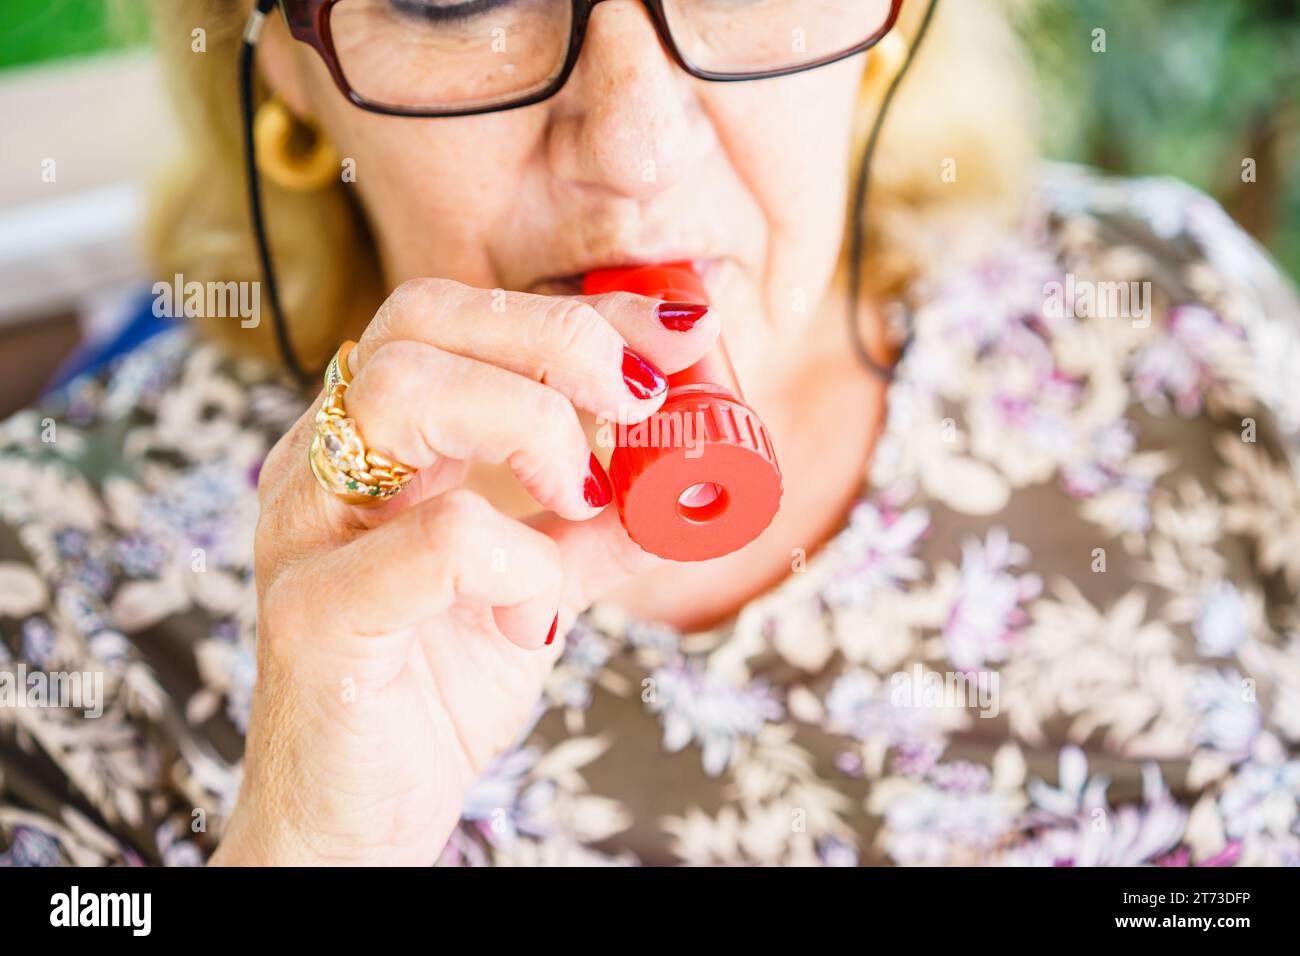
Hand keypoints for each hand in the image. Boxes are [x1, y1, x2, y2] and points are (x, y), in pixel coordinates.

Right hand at [210, 278, 716, 864]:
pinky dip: (522, 562)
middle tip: (639, 401)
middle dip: (557, 340)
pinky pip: (439, 540)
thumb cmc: (435, 685)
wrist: (362, 813)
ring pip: (407, 394)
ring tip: (584, 495)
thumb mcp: (539, 582)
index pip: (455, 317)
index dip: (573, 310)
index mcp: (372, 442)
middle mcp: (323, 463)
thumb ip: (600, 524)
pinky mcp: (316, 612)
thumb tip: (694, 476)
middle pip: (422, 323)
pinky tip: (536, 613)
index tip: (674, 331)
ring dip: (532, 426)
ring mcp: (306, 530)